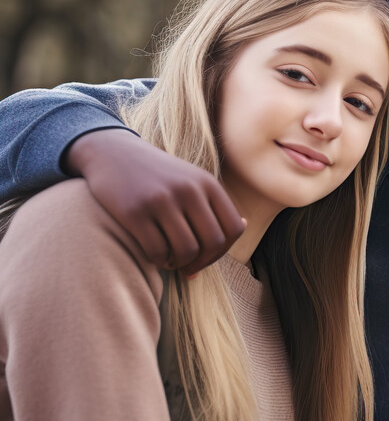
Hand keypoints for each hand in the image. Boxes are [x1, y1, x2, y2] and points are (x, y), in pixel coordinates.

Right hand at [66, 128, 244, 273]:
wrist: (112, 153)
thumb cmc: (158, 175)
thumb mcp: (192, 179)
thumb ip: (216, 202)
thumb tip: (244, 226)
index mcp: (207, 183)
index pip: (234, 229)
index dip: (224, 251)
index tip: (208, 256)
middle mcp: (188, 190)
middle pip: (213, 243)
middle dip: (203, 262)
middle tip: (190, 267)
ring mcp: (161, 200)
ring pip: (187, 250)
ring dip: (181, 264)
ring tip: (172, 261)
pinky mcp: (134, 212)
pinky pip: (157, 251)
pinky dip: (159, 261)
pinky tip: (156, 257)